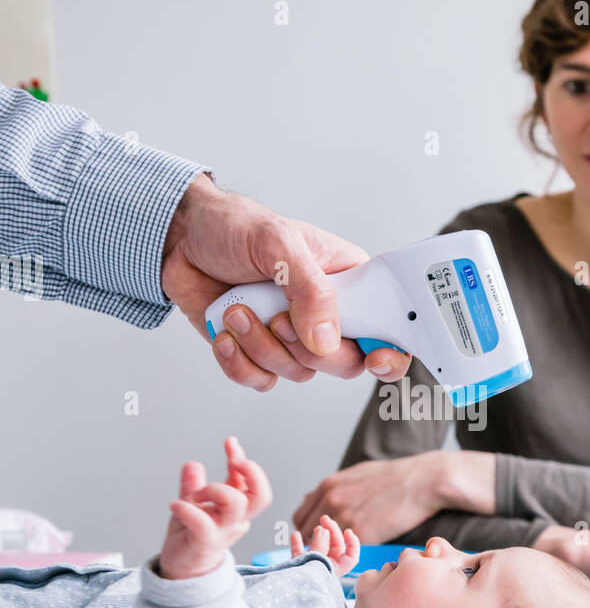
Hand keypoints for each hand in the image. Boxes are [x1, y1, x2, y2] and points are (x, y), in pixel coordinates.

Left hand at [158, 435, 272, 578]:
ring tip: (195, 494)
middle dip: (250, 473)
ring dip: (214, 488)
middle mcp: (236, 521)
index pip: (253, 483)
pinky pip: (202, 522)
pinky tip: (174, 505)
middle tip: (233, 463)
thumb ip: (195, 486)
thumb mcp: (194, 506)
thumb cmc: (190, 537)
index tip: (229, 442)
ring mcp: (223, 532)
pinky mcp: (205, 542)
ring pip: (235, 503)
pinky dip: (187, 509)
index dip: (242, 460)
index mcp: (238, 511)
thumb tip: (194, 463)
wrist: (181, 571)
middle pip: (260, 496)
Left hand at [161, 174, 411, 391]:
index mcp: (348, 283)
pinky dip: (239, 363)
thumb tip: (325, 342)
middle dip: (305, 348)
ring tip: (237, 310)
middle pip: (344, 363)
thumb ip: (310, 290)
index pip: (387, 326)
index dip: (390, 351)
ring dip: (261, 347)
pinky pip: (261, 380)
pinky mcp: (257, 352)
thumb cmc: (235, 227)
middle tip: (277, 317)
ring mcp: (291, 336)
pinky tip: (225, 332)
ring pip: (298, 373)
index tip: (375, 359)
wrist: (181, 240)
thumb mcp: (279, 243)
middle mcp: (325, 314)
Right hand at [289, 515, 360, 577]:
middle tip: (325, 520)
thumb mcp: (316, 561)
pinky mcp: (297, 567)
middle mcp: (326, 567)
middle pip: (335, 547)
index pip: (351, 556)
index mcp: (335, 569)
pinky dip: (297, 544)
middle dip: (332, 532)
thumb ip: (320, 546)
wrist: (284, 599)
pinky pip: (299, 554)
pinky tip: (295, 535)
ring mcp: (312, 567)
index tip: (347, 531)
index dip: (352, 543)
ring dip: (317, 536)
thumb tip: (323, 530)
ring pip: (319, 548)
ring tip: (317, 528)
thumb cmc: (304, 582)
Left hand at [292, 451, 451, 542]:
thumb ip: (334, 489)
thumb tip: (318, 499)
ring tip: (347, 552)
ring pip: (324, 547)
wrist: (421, 480)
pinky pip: (345, 552)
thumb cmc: (394, 477)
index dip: (309, 531)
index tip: (320, 538)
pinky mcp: (362, 533)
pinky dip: (351, 555)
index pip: (300, 518)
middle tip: (333, 550)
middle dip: (318, 544)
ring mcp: (345, 517)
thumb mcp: (356, 474)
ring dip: (332, 553)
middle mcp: (331, 501)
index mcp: (328, 486)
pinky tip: (363, 551)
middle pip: (306, 535)